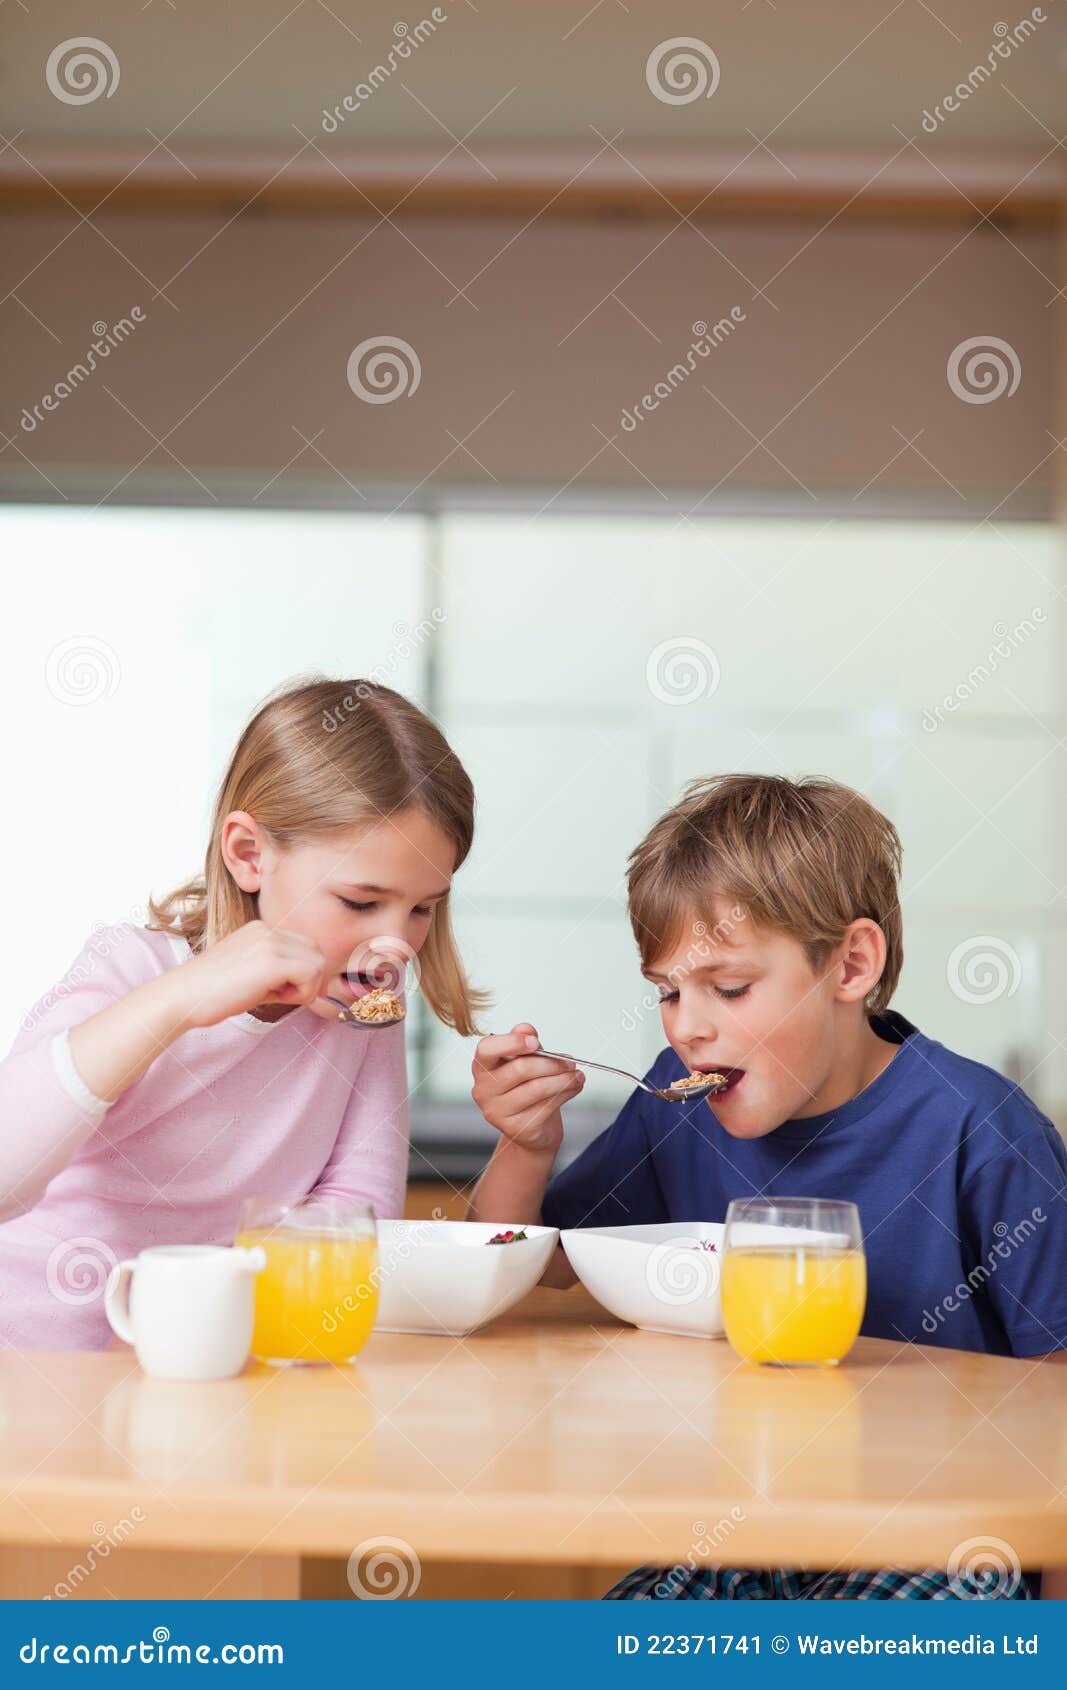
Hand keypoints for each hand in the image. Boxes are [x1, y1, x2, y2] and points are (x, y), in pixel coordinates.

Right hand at [171, 921, 328, 1030]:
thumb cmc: (211, 993)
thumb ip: (278, 974)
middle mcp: (266, 930)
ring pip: (318, 962)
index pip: (303, 946)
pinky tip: (279, 999)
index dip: (302, 972)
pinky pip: (311, 973)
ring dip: (307, 986)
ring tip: (280, 997)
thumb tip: (309, 986)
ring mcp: (268, 942)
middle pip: (316, 951)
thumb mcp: (250, 973)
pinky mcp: (270, 961)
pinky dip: (303, 992)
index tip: (284, 991)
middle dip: (310, 978)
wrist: (182, 997)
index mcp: (260, 930)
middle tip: (286, 996)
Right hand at [471, 1022, 584, 1153]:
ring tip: (577, 1075)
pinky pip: (546, 1106)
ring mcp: (496, 1111)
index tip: (535, 1042)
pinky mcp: (515, 1128)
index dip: (511, 1042)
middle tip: (570, 1062)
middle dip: (551, 1063)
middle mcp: (483, 1089)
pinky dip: (566, 1094)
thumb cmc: (526, 1087)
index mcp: (482, 1066)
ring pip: (537, 1088)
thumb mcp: (526, 1059)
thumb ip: (524, 1042)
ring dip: (563, 1079)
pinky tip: (574, 1087)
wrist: (531, 1126)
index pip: (487, 1049)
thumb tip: (525, 1029)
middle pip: (520, 1069)